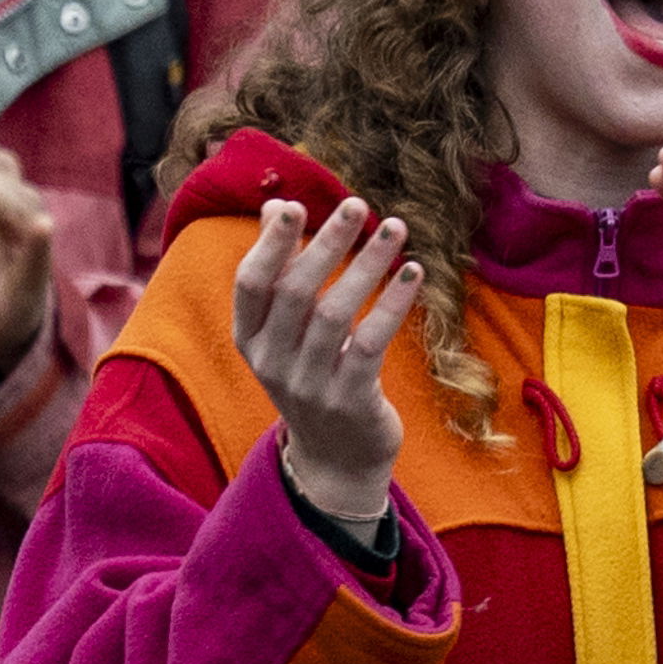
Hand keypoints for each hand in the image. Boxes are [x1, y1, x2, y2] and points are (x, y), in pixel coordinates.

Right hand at [231, 197, 421, 523]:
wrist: (336, 460)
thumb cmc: (312, 375)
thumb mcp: (286, 330)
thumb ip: (280, 269)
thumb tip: (277, 203)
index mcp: (249, 339)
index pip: (251, 283)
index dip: (271, 243)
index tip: (297, 204)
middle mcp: (272, 362)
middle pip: (294, 291)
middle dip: (326, 243)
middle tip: (357, 205)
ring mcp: (309, 385)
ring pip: (335, 313)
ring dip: (368, 265)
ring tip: (395, 228)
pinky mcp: (350, 400)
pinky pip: (371, 343)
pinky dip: (392, 303)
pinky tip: (412, 272)